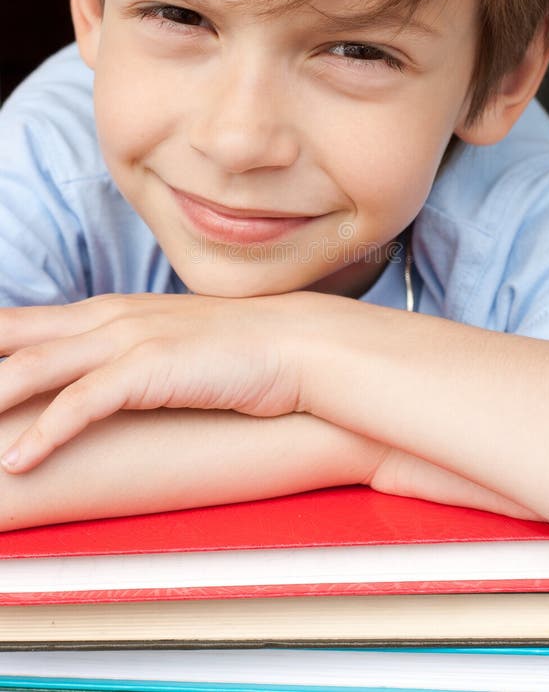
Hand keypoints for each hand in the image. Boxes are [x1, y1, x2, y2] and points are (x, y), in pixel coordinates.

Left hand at [0, 292, 306, 472]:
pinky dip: (47, 430)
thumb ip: (124, 355)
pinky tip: (19, 459)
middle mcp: (107, 319)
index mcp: (106, 313)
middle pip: (11, 339)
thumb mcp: (166, 346)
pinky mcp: (154, 367)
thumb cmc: (233, 349)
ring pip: (34, 368)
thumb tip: (96, 381)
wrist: (296, 342)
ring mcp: (128, 339)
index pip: (19, 324)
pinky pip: (85, 401)